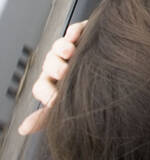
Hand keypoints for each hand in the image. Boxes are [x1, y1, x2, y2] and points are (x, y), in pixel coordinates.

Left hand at [18, 20, 86, 135]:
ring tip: (70, 51)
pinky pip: (74, 30)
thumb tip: (22, 129)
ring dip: (61, 48)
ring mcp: (70, 50)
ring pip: (58, 47)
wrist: (117, 73)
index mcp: (53, 84)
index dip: (46, 92)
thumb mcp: (67, 106)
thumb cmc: (89, 94)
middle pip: (49, 64)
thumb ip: (45, 117)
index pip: (41, 87)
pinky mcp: (83, 35)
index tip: (56, 99)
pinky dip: (75, 32)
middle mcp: (58, 65)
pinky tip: (78, 36)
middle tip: (64, 71)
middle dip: (54, 67)